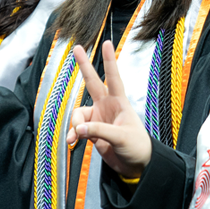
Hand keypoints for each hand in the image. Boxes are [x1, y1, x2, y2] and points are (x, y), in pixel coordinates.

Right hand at [66, 41, 151, 178]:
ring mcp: (98, 117)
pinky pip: (77, 128)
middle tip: (77, 48)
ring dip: (74, 124)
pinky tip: (72, 142)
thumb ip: (99, 130)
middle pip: (92, 82)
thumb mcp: (121, 137)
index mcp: (119, 102)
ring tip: (74, 138)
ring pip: (79, 113)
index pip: (113, 77)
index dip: (109, 61)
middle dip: (84, 66)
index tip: (107, 43)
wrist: (136, 165)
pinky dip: (73, 134)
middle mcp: (107, 106)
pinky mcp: (92, 131)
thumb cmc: (137, 147)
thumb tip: (79, 128)